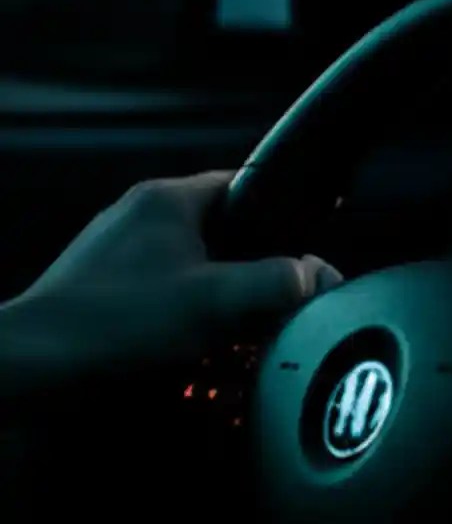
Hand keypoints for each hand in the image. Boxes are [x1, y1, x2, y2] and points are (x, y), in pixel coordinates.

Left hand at [0, 171, 340, 400]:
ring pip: (196, 265)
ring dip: (220, 296)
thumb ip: (278, 283)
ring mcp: (118, 253)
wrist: (31, 368)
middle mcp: (140, 216)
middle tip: (275, 300)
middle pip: (225, 232)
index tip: (306, 250)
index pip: (246, 185)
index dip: (284, 216)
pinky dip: (188, 315)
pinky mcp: (104, 289)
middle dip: (253, 267)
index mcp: (168, 199)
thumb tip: (320, 275)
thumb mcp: (216, 301)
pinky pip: (166, 292)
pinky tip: (195, 346)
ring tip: (236, 329)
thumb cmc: (116, 323)